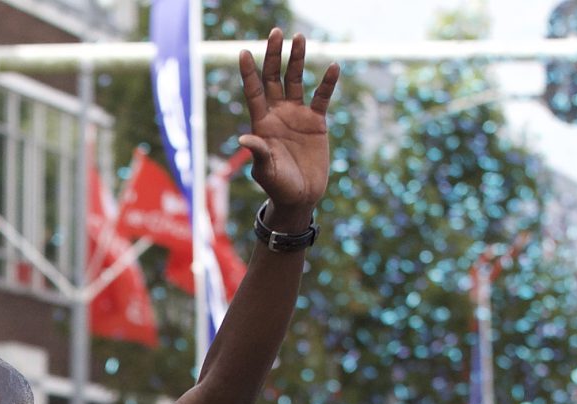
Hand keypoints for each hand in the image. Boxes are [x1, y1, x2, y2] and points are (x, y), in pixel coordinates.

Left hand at [236, 30, 339, 222]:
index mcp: (261, 124)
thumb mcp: (266, 172)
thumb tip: (244, 140)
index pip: (253, 92)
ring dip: (297, 60)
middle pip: (273, 78)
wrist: (301, 196)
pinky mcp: (316, 122)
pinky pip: (321, 97)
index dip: (248, 73)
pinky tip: (333, 67)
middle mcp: (277, 114)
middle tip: (276, 32)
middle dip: (274, 55)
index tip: (244, 51)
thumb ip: (258, 153)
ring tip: (300, 37)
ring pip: (296, 81)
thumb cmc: (278, 187)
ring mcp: (296, 115)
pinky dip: (327, 83)